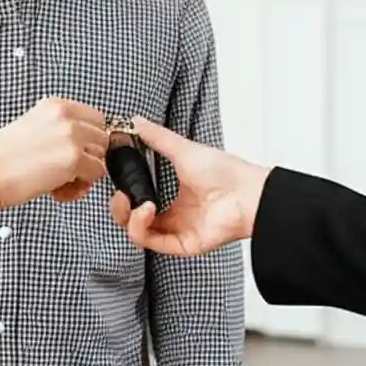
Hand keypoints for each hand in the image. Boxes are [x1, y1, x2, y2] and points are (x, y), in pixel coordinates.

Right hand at [0, 97, 108, 212]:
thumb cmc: (1, 159)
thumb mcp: (33, 129)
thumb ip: (61, 132)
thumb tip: (88, 151)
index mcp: (56, 105)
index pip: (95, 119)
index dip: (88, 141)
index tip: (73, 156)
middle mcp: (66, 114)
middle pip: (103, 138)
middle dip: (90, 158)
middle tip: (66, 173)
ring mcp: (72, 135)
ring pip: (102, 157)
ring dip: (86, 175)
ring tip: (58, 184)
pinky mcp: (73, 159)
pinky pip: (96, 175)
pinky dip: (79, 188)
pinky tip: (56, 191)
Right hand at [110, 117, 267, 255]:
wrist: (247, 192)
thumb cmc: (225, 172)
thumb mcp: (183, 149)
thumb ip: (157, 137)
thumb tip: (137, 121)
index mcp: (174, 195)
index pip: (138, 200)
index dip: (125, 194)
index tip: (119, 181)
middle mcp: (174, 216)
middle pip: (133, 220)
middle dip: (120, 209)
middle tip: (120, 196)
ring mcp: (178, 231)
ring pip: (139, 234)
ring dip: (129, 218)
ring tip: (138, 203)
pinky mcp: (182, 244)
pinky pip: (152, 243)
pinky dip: (142, 228)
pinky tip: (147, 211)